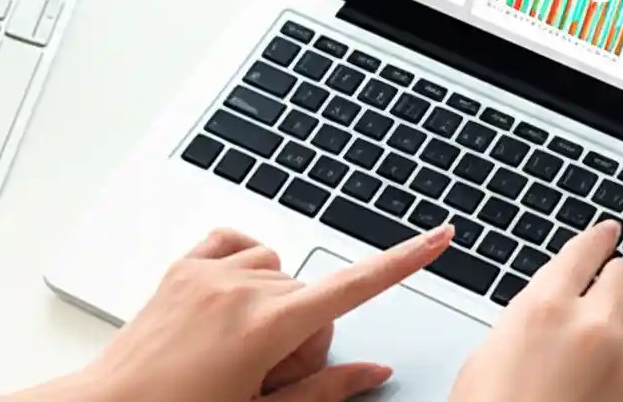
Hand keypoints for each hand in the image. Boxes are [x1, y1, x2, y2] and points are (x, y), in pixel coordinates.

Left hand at [11, 226, 455, 401]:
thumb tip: (374, 370)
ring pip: (279, 273)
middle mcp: (239, 286)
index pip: (354, 286)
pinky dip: (247, 268)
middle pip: (313, 297)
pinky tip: (233, 302)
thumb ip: (326, 391)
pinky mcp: (183, 266)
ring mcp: (208, 272)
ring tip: (242, 353)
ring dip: (275, 308)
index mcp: (264, 326)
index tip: (440, 237)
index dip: (405, 260)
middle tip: (267, 381)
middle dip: (306, 339)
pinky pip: (237, 243)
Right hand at [451, 221, 622, 401]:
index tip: (608, 232)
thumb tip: (548, 308)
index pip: (584, 251)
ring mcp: (622, 355)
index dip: (600, 237)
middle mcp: (588, 323)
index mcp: (542, 306)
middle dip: (616, 280)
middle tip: (609, 291)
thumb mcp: (492, 352)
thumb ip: (527, 318)